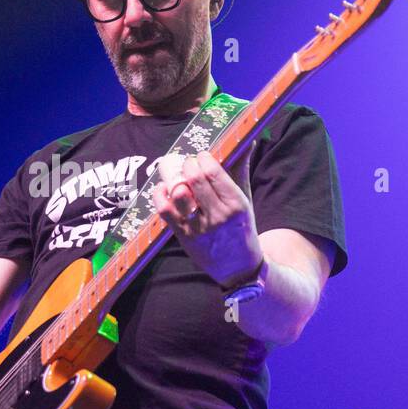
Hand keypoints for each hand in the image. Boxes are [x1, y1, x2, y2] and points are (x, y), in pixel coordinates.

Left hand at [153, 150, 263, 287]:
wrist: (239, 268)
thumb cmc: (242, 227)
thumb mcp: (246, 199)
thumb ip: (241, 169)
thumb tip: (247, 140)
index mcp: (236, 203)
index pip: (212, 171)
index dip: (202, 158)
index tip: (201, 157)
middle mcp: (218, 215)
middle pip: (194, 178)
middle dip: (187, 164)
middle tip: (187, 164)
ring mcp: (199, 227)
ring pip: (178, 194)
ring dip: (172, 179)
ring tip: (176, 176)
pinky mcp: (184, 236)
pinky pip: (165, 210)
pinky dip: (160, 195)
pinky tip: (163, 189)